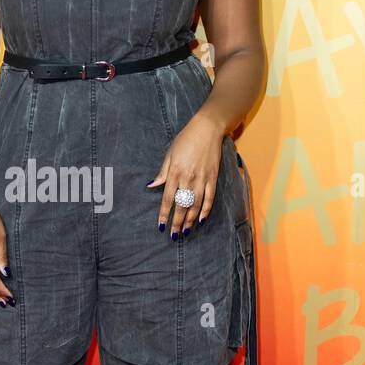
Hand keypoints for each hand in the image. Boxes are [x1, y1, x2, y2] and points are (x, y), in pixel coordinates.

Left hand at [147, 112, 225, 234]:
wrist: (207, 129)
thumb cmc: (185, 140)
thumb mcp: (169, 154)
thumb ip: (162, 172)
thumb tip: (151, 186)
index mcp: (175, 172)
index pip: (167, 199)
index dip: (164, 214)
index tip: (161, 226)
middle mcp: (188, 178)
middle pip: (181, 205)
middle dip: (176, 222)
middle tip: (174, 235)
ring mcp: (202, 179)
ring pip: (195, 205)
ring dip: (189, 220)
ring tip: (185, 231)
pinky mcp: (213, 178)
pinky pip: (209, 198)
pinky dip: (205, 210)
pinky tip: (201, 220)